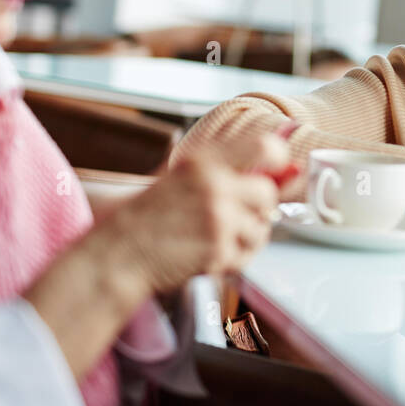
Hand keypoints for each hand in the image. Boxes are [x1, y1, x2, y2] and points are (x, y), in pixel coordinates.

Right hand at [98, 132, 294, 293]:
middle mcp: (215, 186)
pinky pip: (247, 254)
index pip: (266, 147)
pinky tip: (207, 253)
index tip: (276, 170)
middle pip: (268, 194)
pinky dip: (232, 258)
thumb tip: (283, 171)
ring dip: (244, 237)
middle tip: (232, 216)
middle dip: (257, 208)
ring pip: (261, 228)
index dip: (278, 159)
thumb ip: (228, 169)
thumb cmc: (152, 216)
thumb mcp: (184, 176)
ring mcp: (218, 219)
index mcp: (204, 162)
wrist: (120, 251)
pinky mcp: (219, 250)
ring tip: (213, 237)